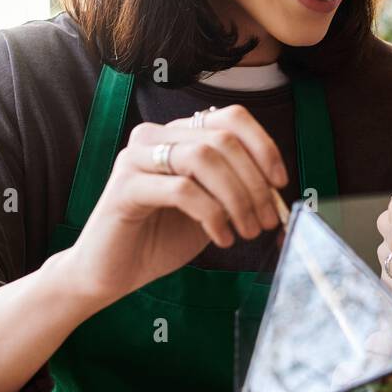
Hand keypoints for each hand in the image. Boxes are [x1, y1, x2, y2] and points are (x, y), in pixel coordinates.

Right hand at [66, 103, 287, 306]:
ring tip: (247, 231)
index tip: (280, 182)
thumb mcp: (213, 209)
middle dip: (255, 182)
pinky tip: (222, 238)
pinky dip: (212, 214)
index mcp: (179, 134)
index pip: (231, 118)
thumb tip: (280, 190)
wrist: (111, 273)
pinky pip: (181, 189)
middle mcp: (156, 136)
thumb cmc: (162, 239)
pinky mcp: (124, 187)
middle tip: (267, 220)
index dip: (263, 146)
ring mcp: (136, 158)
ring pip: (203, 158)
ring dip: (237, 197)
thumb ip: (239, 191)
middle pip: (222, 140)